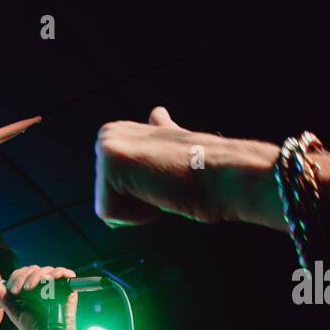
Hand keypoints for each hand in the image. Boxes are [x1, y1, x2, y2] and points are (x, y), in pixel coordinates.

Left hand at [0, 265, 81, 329]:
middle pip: (34, 269)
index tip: (12, 291)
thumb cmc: (33, 329)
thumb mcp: (15, 313)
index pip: (23, 273)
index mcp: (31, 289)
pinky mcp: (68, 290)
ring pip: (47, 270)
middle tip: (17, 290)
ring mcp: (56, 287)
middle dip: (23, 276)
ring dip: (36, 275)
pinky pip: (66, 274)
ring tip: (28, 288)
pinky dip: (58, 272)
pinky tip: (49, 279)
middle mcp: (44, 286)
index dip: (16, 277)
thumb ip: (5, 299)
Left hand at [94, 106, 287, 229]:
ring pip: (106, 207)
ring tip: (163, 185)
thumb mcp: (174, 149)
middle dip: (135, 205)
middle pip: (104, 200)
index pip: (111, 191)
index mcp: (120, 133)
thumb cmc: (203, 171)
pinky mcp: (111, 161)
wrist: (225, 176)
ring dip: (137, 210)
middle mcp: (109, 134)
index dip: (141, 199)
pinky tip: (159, 191)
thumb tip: (157, 114)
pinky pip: (108, 213)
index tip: (167, 181)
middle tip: (165, 184)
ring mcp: (107, 145)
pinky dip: (135, 215)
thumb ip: (161, 135)